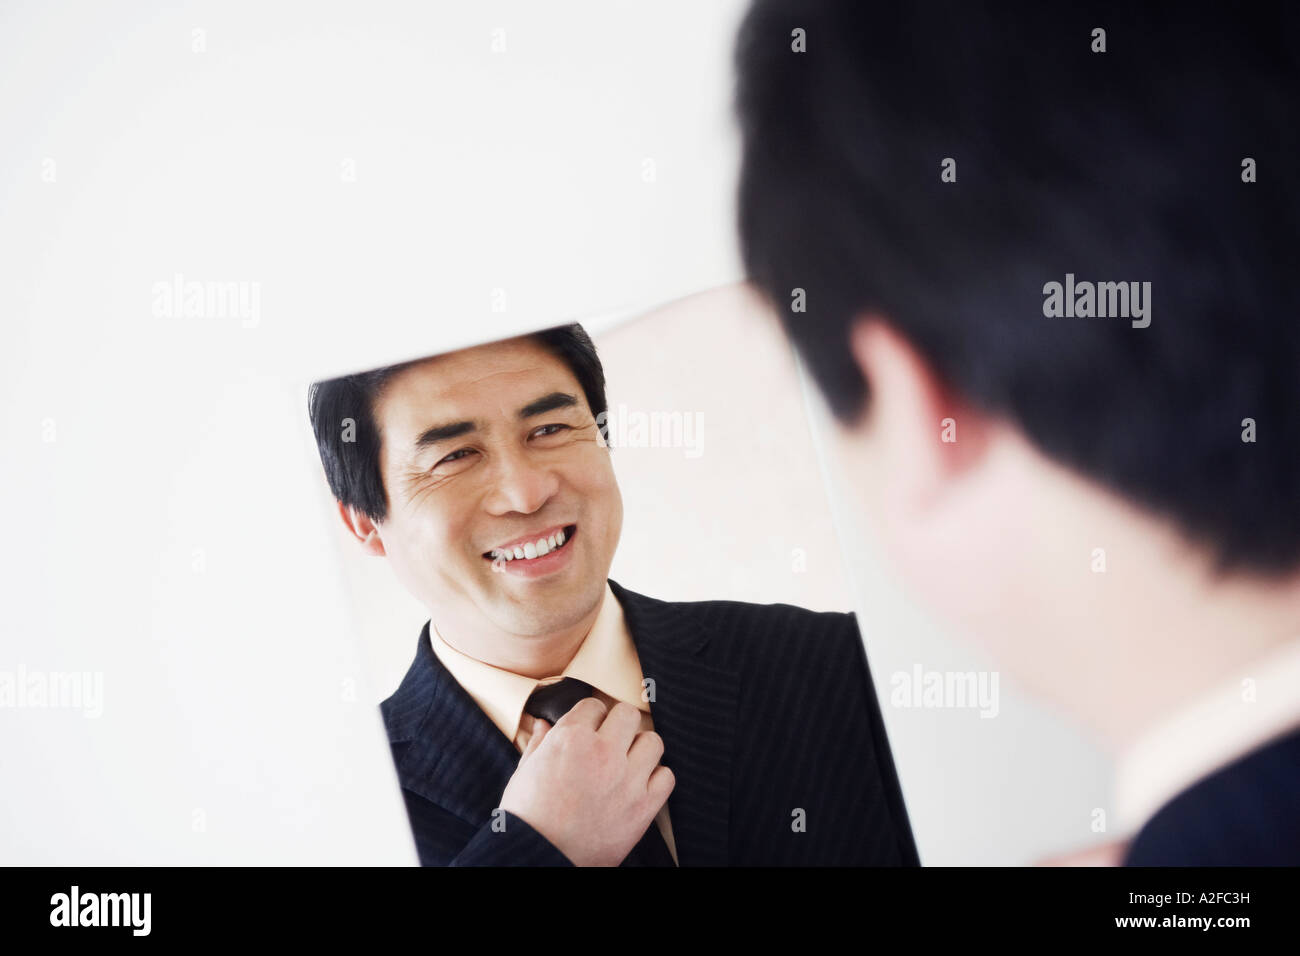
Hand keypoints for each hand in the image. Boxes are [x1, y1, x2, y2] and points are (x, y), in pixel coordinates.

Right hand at [498, 698, 674, 865]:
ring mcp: (627, 779)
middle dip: (618, 725)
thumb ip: (538, 744)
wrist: (540, 858)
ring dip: (641, 749)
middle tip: (610, 742)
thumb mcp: (523, 773)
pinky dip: (656, 779)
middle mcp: (603, 752)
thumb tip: (543, 725)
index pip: (594, 705)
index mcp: (570, 738)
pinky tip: (639, 785)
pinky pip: (667, 777)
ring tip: (627, 762)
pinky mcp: (643, 806)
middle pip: (628, 714)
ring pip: (653, 742)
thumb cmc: (527, 818)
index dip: (590, 718)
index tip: (589, 730)